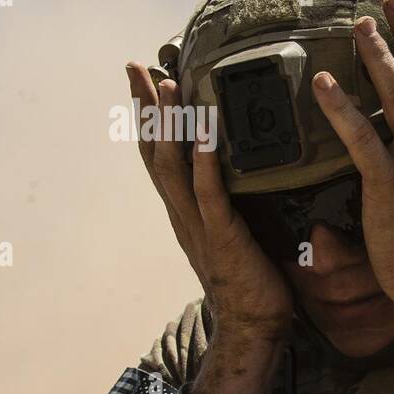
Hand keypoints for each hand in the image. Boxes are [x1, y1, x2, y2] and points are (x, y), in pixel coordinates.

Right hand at [125, 63, 293, 344]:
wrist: (254, 326)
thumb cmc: (256, 280)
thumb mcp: (241, 230)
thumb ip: (239, 200)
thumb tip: (256, 166)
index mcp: (187, 209)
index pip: (161, 154)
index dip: (151, 117)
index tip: (145, 79)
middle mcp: (183, 212)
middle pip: (155, 151)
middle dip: (146, 108)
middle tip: (137, 66)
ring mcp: (198, 224)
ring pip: (173, 166)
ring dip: (169, 124)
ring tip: (166, 85)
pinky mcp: (222, 236)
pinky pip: (209, 193)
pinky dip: (206, 162)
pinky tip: (207, 134)